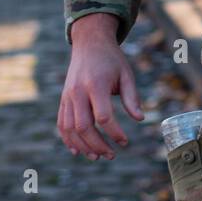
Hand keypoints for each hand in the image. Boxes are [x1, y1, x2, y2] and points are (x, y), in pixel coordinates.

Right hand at [58, 14, 143, 159]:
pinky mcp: (63, 99)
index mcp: (96, 85)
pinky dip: (67, 139)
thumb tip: (140, 119)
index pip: (103, 116)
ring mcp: (67, 96)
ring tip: (97, 157)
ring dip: (82, 146)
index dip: (114, 132)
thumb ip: (132, 97)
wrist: (89, 43)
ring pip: (70, 129)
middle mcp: (78, 92)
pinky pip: (61, 123)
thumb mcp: (126, 74)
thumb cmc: (112, 59)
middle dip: (97, 145)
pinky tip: (77, 150)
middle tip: (112, 155)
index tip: (125, 141)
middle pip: (83, 127)